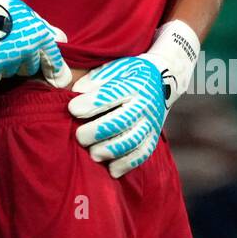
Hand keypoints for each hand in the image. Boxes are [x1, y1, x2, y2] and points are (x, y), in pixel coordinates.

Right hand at [0, 0, 70, 87]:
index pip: (54, 62)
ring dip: (1, 66)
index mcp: (39, 36)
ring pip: (8, 74)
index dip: (57, 73)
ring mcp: (8, 59)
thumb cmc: (0, 6)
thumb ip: (46, 28)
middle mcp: (27, 49)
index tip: (59, 81)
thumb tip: (63, 40)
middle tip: (6, 46)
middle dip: (19, 62)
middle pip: (28, 70)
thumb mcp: (27, 13)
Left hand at [68, 55, 166, 178]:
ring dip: (109, 150)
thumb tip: (74, 94)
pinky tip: (111, 169)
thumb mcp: (113, 68)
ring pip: (131, 142)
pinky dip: (126, 164)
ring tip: (93, 154)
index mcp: (133, 84)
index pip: (110, 95)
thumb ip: (94, 80)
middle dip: (96, 132)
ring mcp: (151, 122)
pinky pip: (142, 154)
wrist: (164, 79)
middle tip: (79, 137)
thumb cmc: (130, 74)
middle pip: (120, 122)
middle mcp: (144, 104)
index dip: (89, 104)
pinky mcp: (154, 137)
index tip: (72, 109)